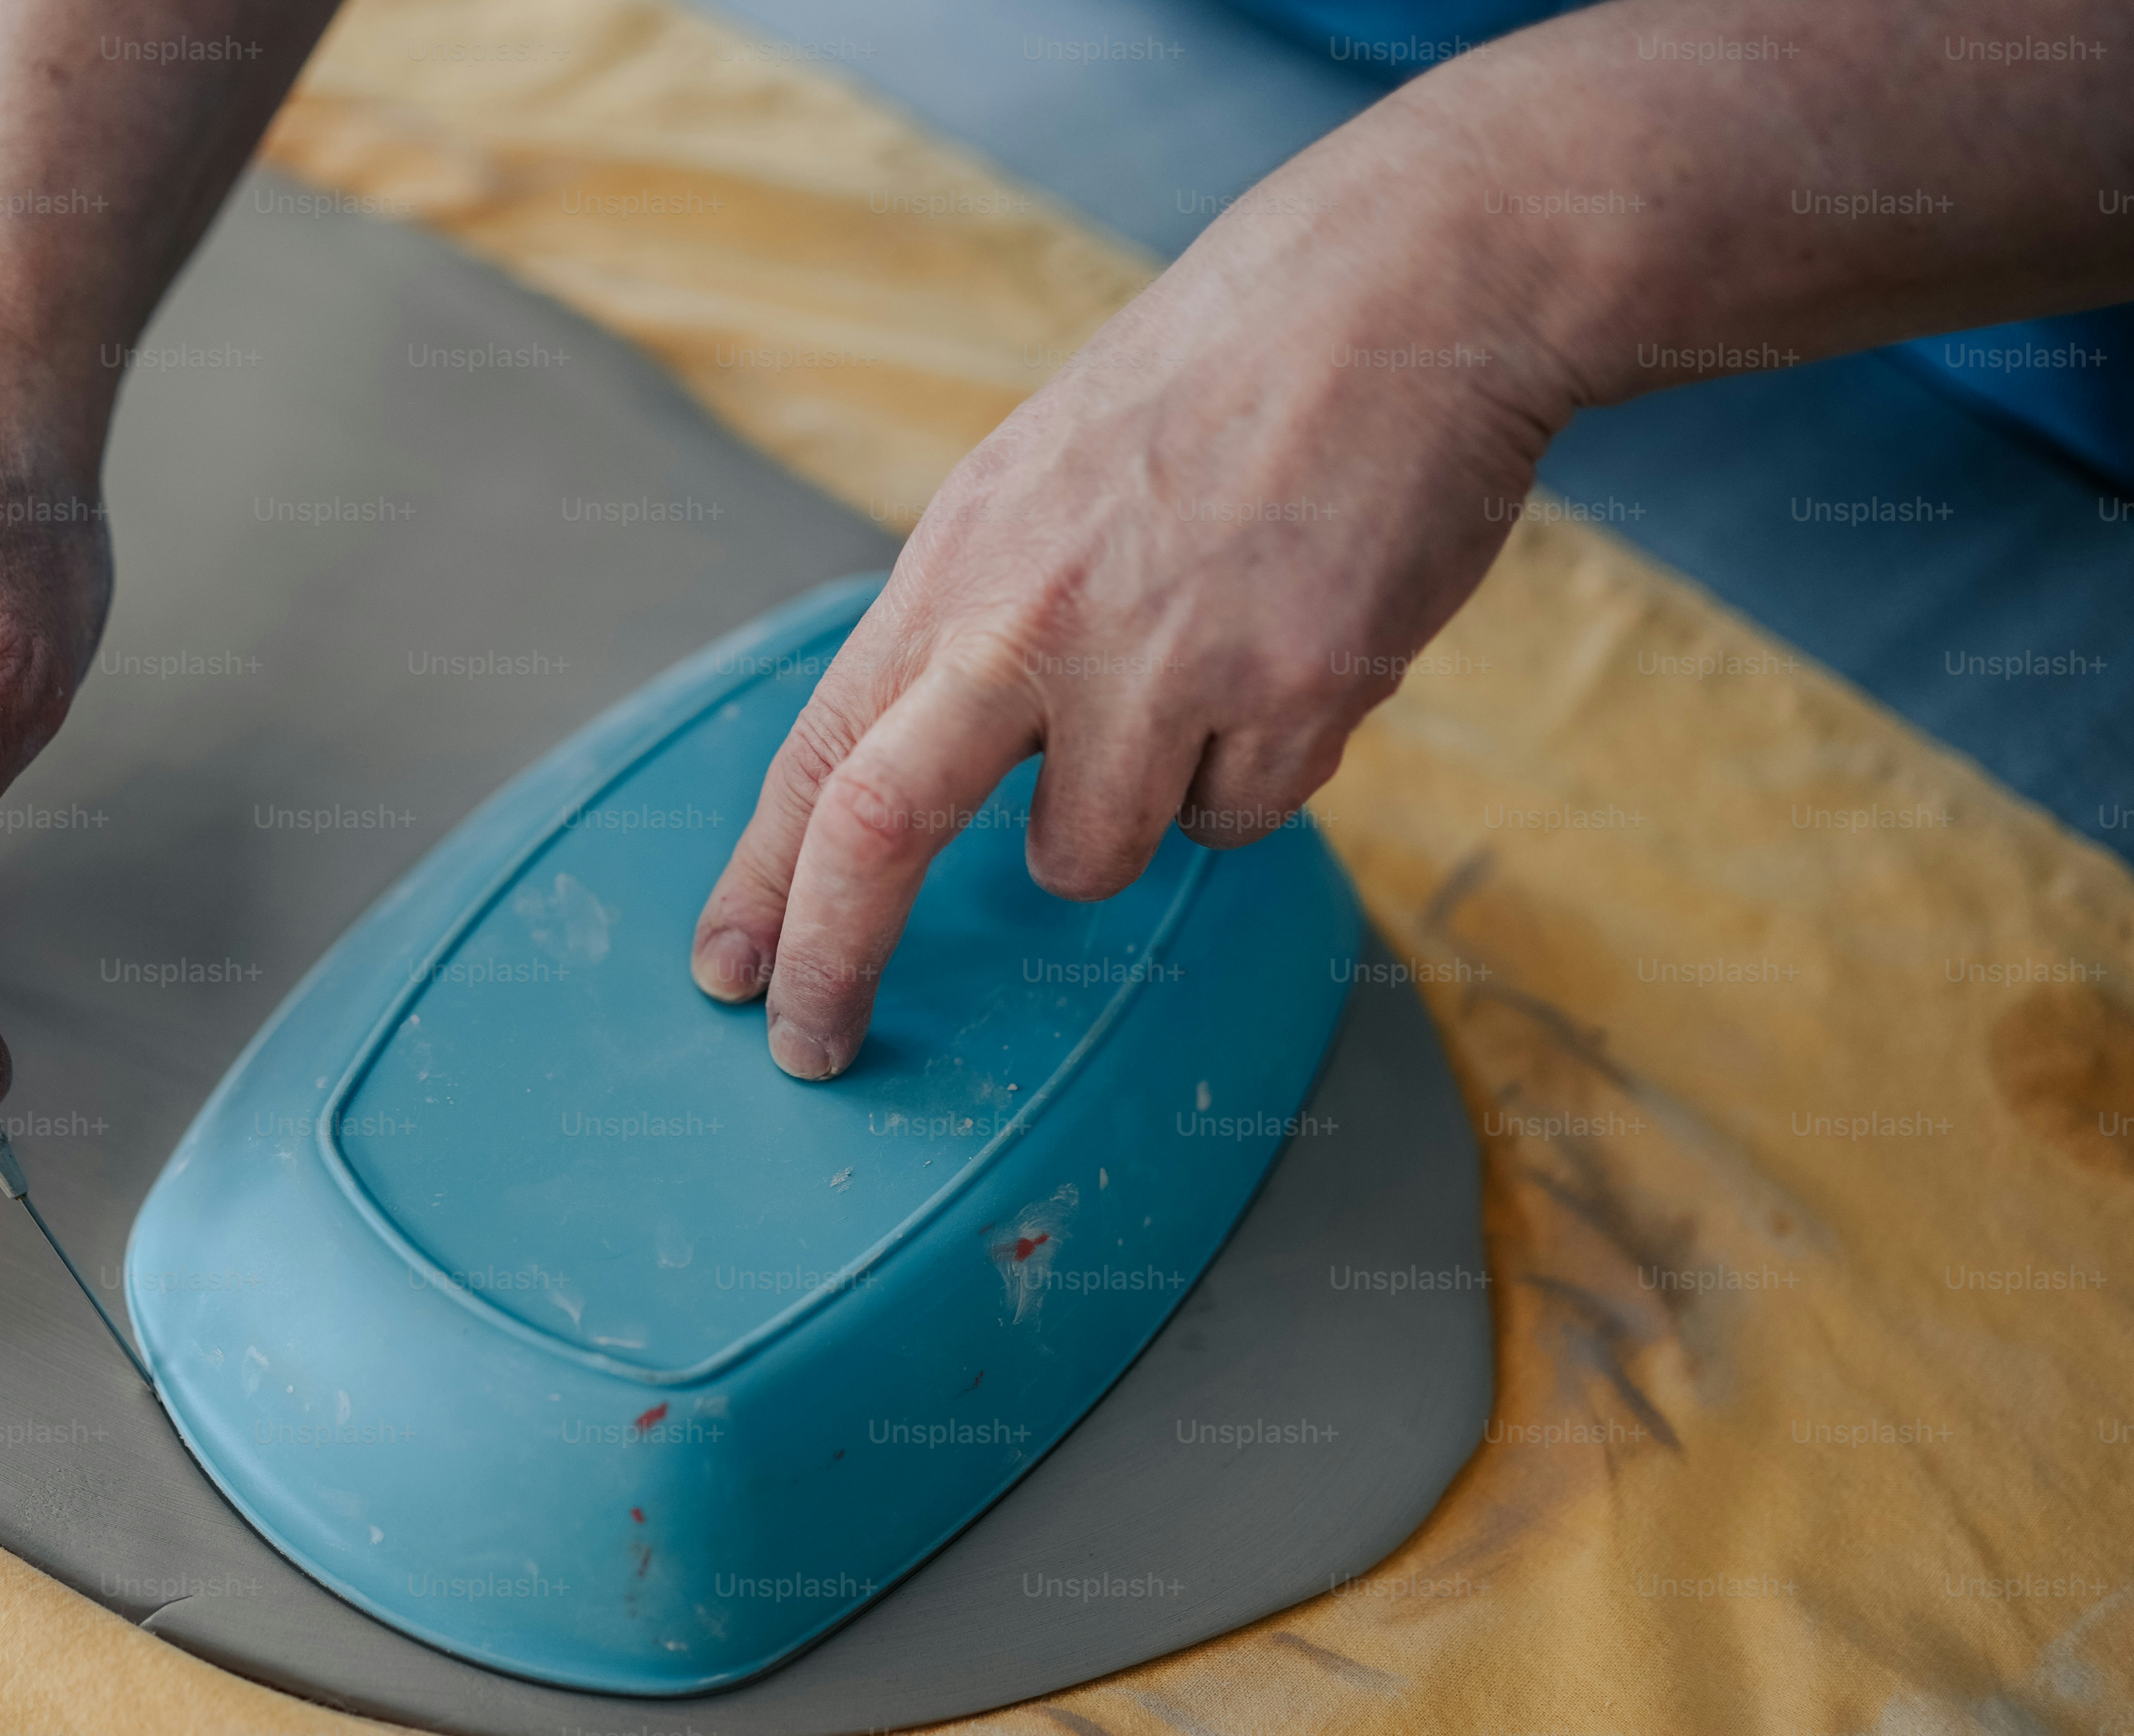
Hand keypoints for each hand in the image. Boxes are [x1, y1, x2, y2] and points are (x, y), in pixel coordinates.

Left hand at [687, 133, 1568, 1079]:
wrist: (1405, 290)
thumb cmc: (1216, 386)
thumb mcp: (1036, 486)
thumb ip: (973, 630)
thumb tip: (929, 763)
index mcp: (961, 562)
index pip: (824, 748)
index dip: (764, 878)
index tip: (728, 971)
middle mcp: (1036, 617)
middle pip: (883, 825)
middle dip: (832, 958)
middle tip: (808, 1048)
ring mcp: (1167, 662)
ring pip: (1094, 853)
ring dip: (1129, 812)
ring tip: (1196, 679)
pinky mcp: (1297, 693)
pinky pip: (1238, 819)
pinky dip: (1252, 772)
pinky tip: (1288, 653)